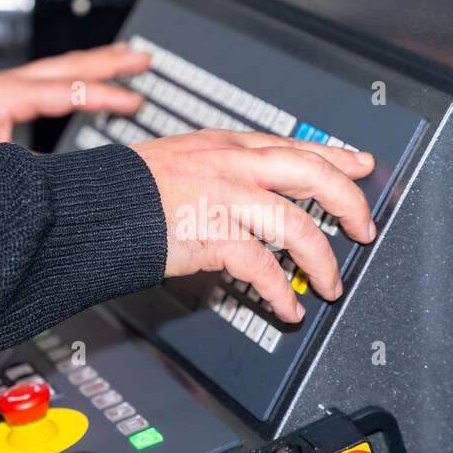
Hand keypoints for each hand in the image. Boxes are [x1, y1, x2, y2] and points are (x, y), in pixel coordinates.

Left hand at [0, 43, 150, 159]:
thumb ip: (38, 171)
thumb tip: (81, 171)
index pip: (61, 90)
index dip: (102, 94)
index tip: (134, 101)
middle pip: (59, 67)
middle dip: (104, 61)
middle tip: (142, 57)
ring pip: (51, 71)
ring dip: (91, 65)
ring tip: (125, 58)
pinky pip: (41, 85)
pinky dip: (71, 80)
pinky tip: (87, 80)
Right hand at [133, 130, 376, 323]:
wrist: (89, 208)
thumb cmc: (127, 192)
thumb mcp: (181, 160)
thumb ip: (221, 169)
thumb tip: (255, 187)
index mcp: (226, 144)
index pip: (295, 146)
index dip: (337, 157)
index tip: (361, 166)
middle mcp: (231, 165)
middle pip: (312, 174)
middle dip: (349, 202)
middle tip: (364, 228)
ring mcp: (223, 198)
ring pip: (298, 225)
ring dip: (323, 260)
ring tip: (331, 284)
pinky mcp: (211, 234)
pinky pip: (263, 268)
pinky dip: (282, 294)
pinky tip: (289, 308)